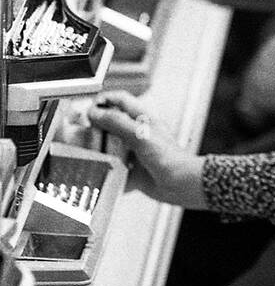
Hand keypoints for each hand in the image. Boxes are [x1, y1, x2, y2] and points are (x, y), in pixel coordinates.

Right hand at [88, 91, 203, 206]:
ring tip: (88, 155)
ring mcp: (134, 152)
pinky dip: (106, 171)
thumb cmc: (169, 157)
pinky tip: (100, 173)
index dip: (102, 101)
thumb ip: (117, 122)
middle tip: (82, 134)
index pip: (119, 100)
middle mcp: (137, 133)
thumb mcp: (140, 135)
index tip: (87, 111)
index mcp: (142, 118)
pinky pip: (114, 168)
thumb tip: (95, 113)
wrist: (182, 185)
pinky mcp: (132, 170)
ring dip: (99, 151)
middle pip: (110, 124)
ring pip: (109, 147)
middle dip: (96, 129)